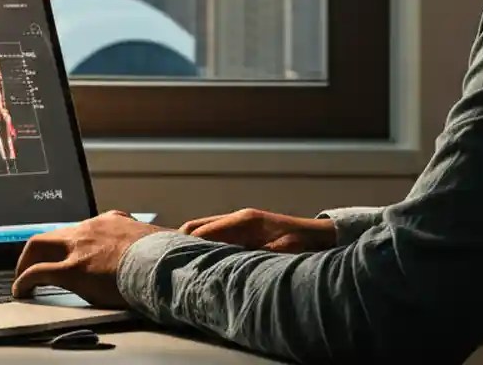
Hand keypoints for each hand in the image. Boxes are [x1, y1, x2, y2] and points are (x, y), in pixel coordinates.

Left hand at [12, 210, 162, 307]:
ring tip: (22, 279)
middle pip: (52, 233)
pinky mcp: (72, 270)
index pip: (84, 227)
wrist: (167, 265)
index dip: (72, 241)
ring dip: (25, 262)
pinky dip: (24, 281)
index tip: (71, 250)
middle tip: (33, 264)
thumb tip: (172, 252)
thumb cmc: (169, 258)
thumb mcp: (159, 244)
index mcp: (113, 222)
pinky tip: (21, 291)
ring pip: (38, 246)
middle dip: (38, 249)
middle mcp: (91, 228)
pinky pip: (37, 273)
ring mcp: (79, 248)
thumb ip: (152, 246)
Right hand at [178, 208, 336, 253]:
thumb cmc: (303, 241)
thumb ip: (263, 254)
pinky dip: (202, 247)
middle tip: (164, 262)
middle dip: (180, 243)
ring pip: (203, 232)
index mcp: (245, 220)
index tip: (172, 258)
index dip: (187, 244)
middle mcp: (238, 219)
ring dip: (190, 246)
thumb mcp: (286, 248)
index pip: (205, 230)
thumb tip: (237, 264)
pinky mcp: (241, 233)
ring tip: (175, 264)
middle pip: (197, 227)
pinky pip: (214, 238)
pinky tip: (197, 262)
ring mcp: (238, 225)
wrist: (318, 235)